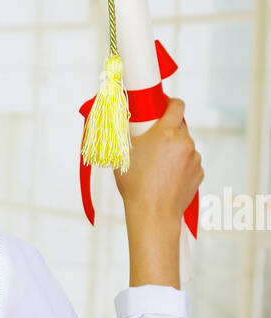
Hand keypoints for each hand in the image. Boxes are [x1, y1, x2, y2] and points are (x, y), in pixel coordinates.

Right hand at [114, 97, 202, 224]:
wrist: (153, 214)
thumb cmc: (134, 185)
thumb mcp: (121, 154)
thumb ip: (124, 132)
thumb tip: (119, 117)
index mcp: (166, 132)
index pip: (177, 105)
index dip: (169, 103)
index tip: (161, 107)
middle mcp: (184, 142)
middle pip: (180, 126)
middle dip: (168, 130)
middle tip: (152, 141)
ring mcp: (194, 158)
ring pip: (185, 145)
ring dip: (174, 149)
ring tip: (158, 166)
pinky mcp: (199, 173)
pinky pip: (190, 162)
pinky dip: (181, 165)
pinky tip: (167, 177)